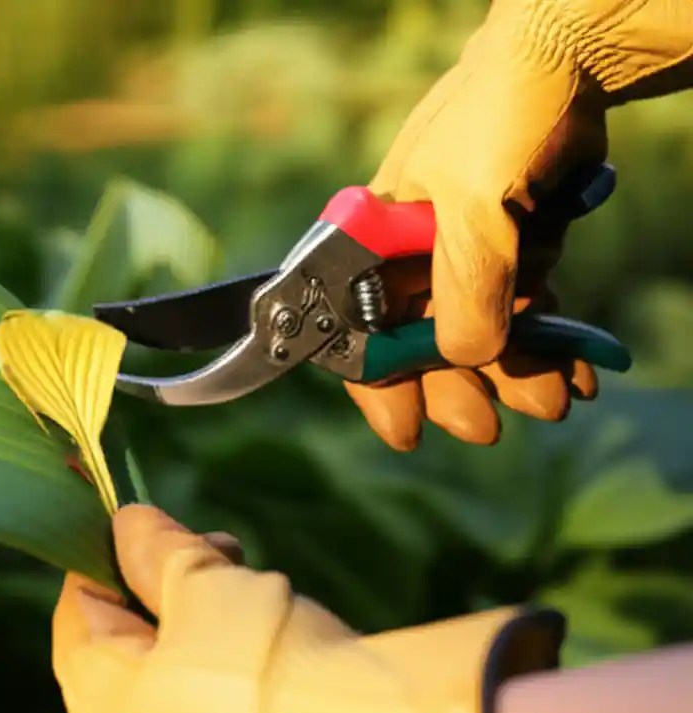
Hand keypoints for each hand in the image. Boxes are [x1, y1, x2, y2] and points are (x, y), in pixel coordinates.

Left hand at [52, 504, 562, 712]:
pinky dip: (237, 654)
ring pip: (179, 664)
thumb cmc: (264, 662)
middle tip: (217, 545)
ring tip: (255, 580)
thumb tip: (128, 524)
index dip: (104, 556)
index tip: (141, 522)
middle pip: (130, 640)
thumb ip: (157, 551)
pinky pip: (218, 694)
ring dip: (210, 612)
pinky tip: (279, 630)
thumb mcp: (205, 588)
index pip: (78, 614)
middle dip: (170, 581)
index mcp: (98, 700)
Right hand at [347, 0, 692, 449]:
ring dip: (515, 371)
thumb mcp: (472, 206)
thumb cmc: (498, 116)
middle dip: (457, 387)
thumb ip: (466, 285)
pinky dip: (547, 341)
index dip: (378, 382)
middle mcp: (406, 253)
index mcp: (371, 241)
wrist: (569, 62)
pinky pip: (522, 310)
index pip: (357, 327)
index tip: (408, 432)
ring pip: (478, 332)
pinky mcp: (511, 247)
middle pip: (420, 342)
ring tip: (552, 399)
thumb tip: (468, 356)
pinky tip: (573, 369)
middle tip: (487, 426)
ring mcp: (461, 252)